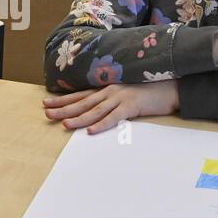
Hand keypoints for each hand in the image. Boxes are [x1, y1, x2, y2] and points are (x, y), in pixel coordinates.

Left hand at [43, 81, 179, 133]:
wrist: (171, 87)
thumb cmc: (148, 92)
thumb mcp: (125, 94)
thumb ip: (110, 100)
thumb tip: (93, 112)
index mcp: (107, 88)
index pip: (80, 95)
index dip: (63, 99)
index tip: (46, 103)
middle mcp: (110, 91)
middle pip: (82, 101)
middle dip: (63, 108)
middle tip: (47, 113)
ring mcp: (120, 97)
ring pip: (95, 109)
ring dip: (79, 117)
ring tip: (65, 124)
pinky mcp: (132, 106)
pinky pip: (114, 117)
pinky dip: (102, 124)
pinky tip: (91, 130)